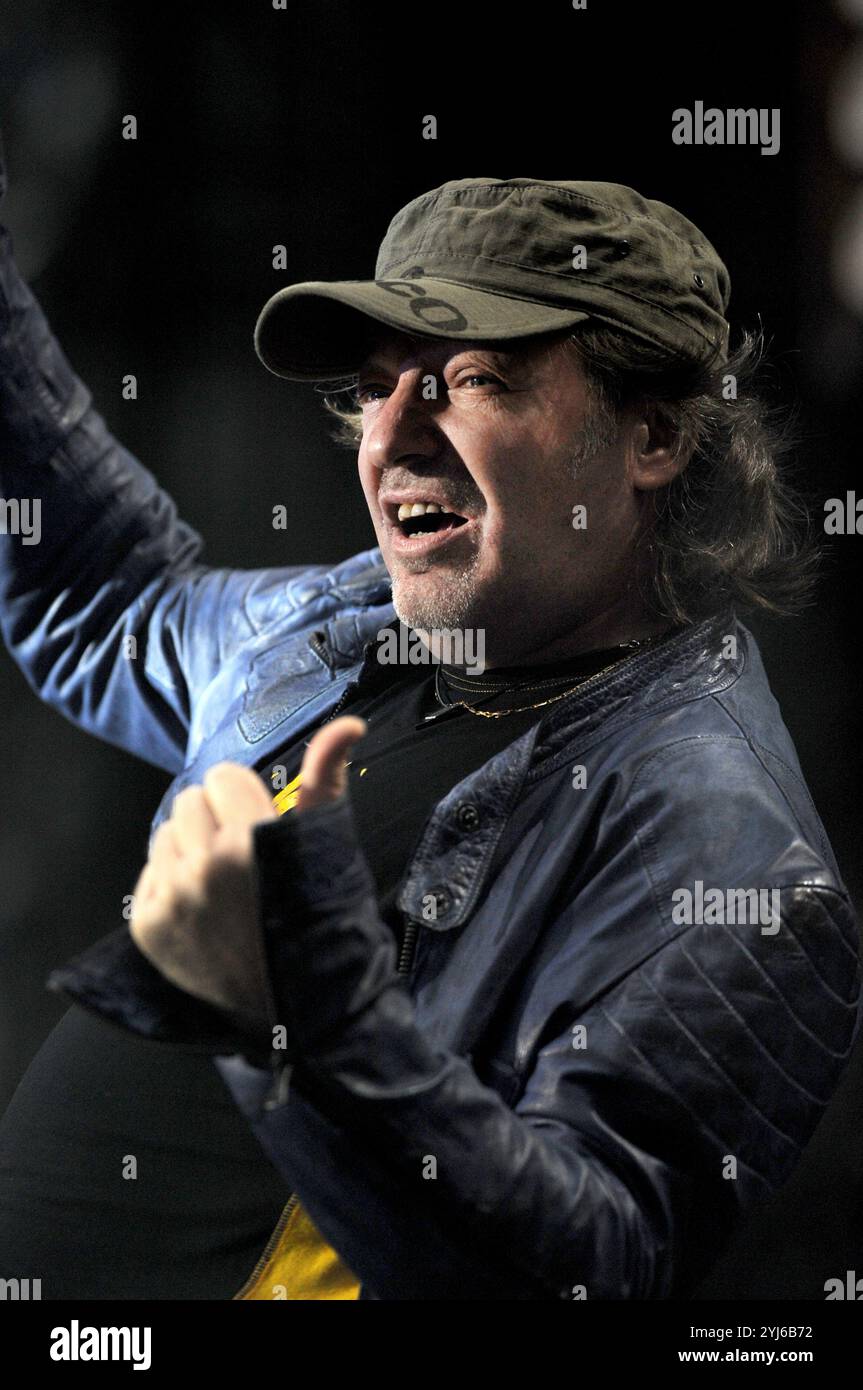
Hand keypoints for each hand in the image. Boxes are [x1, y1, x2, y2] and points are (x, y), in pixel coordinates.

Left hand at [129, 717, 367, 1031]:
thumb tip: (348, 722)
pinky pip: (149, 876)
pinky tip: (205, 912)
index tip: (262, 829)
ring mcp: (171, 900)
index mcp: (249, 839)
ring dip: (191, 852)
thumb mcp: (329, 844)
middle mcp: (204, 868)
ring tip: (225, 887)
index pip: (221, 776)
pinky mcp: (148, 928)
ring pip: (165, 835)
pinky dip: (172, 888)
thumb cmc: (322, 918)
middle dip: (216, 821)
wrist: (304, 1006)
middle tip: (245, 861)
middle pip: (189, 800)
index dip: (246, 800)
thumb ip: (326, 775)